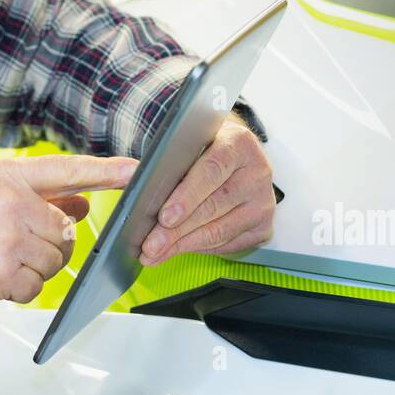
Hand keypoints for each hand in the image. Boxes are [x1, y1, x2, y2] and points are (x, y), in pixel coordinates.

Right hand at [0, 154, 136, 323]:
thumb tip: (79, 204)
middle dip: (47, 245)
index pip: (70, 170)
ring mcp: (10, 236)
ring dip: (33, 269)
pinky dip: (20, 289)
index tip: (137, 171)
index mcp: (10, 176)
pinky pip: (37, 286)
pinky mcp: (5, 270)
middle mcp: (13, 201)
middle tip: (10, 245)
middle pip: (66, 230)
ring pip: (56, 260)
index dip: (107, 172)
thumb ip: (37, 197)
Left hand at [139, 116, 274, 265]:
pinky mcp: (263, 226)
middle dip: (177, 230)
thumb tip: (130, 180)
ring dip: (184, 245)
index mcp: (239, 143)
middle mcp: (258, 171)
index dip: (187, 196)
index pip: (212, 171)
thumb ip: (167, 160)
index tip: (165, 217)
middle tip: (151, 244)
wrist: (232, 155)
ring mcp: (264, 201)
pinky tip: (179, 248)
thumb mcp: (188, 142)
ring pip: (220, 230)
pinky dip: (199, 249)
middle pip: (214, 206)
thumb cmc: (204, 149)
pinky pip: (227, 244)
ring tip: (156, 252)